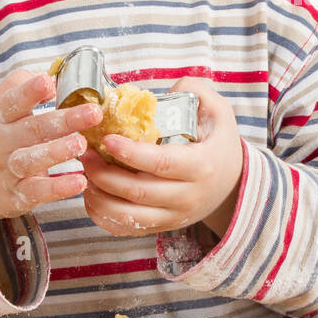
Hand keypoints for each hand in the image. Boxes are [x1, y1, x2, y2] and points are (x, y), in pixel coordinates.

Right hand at [0, 68, 104, 236]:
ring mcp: (8, 169)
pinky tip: (79, 182)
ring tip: (81, 144)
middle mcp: (1, 142)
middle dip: (64, 120)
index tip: (49, 83)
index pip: (13, 101)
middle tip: (93, 113)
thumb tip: (51, 74)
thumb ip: (19, 87)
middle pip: (32, 128)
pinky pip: (38, 191)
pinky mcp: (17, 193)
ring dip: (57, 151)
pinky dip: (58, 188)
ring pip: (32, 159)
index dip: (30, 91)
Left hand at [79, 77, 243, 239]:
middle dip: (103, 173)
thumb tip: (161, 88)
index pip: (161, 163)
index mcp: (202, 166)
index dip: (130, 153)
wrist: (233, 183)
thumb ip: (194, 91)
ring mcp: (174, 216)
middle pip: (138, 192)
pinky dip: (103, 214)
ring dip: (99, 196)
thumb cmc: (220, 143)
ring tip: (85, 173)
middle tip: (85, 153)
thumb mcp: (220, 111)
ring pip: (128, 216)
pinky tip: (92, 193)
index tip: (106, 139)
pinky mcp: (162, 227)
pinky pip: (126, 229)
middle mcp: (188, 196)